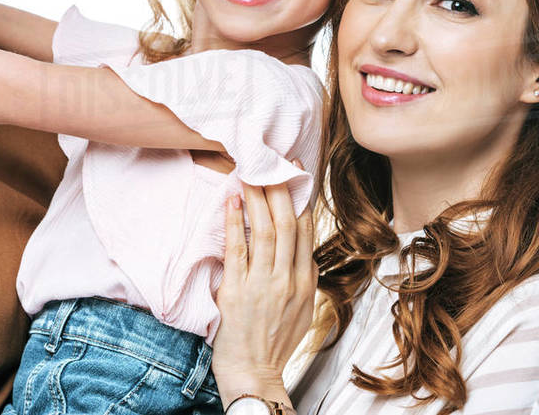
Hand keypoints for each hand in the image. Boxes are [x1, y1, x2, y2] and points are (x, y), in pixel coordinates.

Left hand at [212, 175, 316, 408]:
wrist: (256, 376)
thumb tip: (294, 252)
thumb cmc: (273, 345)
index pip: (305, 231)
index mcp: (305, 283)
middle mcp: (288, 280)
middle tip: (274, 162)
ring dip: (258, 198)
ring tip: (251, 171)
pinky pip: (238, 249)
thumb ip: (298, 280)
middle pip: (287, 224)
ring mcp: (264, 285)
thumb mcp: (300, 310)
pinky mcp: (239, 292)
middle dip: (281, 189)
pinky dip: (235, 221)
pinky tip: (233, 200)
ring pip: (265, 231)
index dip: (300, 199)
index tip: (295, 175)